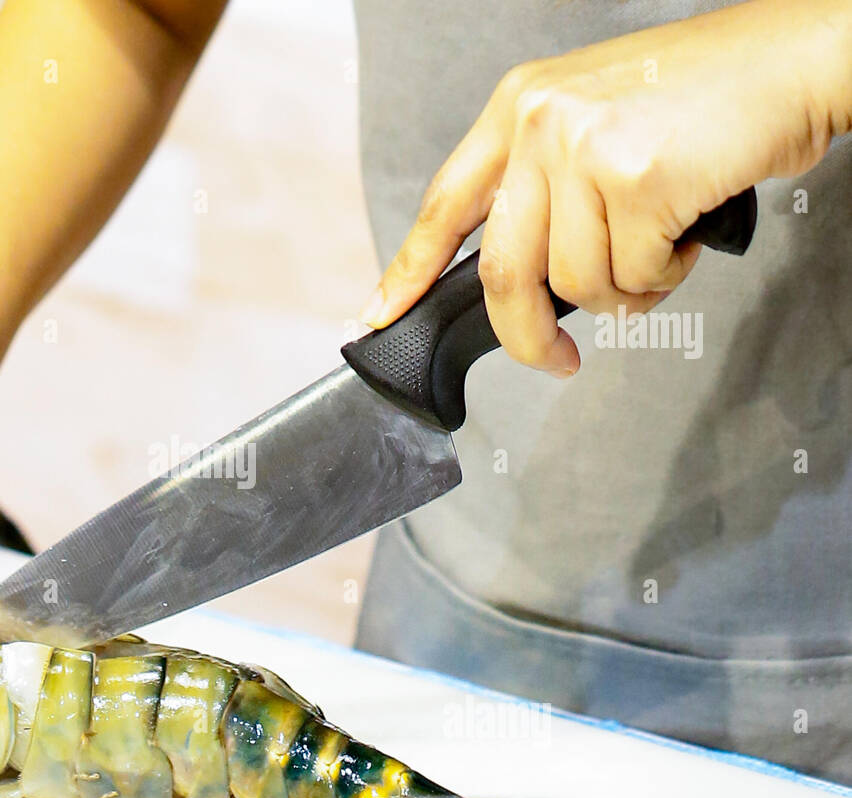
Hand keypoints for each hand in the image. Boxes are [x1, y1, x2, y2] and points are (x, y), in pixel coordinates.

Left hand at [361, 0, 851, 375]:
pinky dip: (665, 276)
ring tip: (659, 245)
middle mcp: (539, 122)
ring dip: (624, 291)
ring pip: (576, 284)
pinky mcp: (635, 177)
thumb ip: (545, 188)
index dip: (408, 270)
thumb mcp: (594, 122)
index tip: (380, 315)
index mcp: (518, 108)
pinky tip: (686, 230)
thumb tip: (516, 279)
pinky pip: (631, 278)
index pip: (446, 204)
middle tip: (553, 360)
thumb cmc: (704, 99)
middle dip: (525, 334)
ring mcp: (583, 147)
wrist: (795, 59)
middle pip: (502, 270)